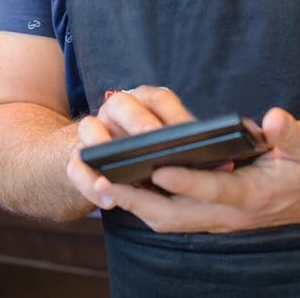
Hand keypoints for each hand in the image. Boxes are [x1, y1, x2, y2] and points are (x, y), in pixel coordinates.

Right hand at [66, 85, 193, 207]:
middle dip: (137, 120)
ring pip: (88, 127)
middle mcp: (116, 110)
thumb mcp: (168, 144)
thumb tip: (224, 165)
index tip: (190, 132)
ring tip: (118, 174)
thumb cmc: (150, 152)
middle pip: (120, 104)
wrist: (107, 160)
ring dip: (101, 147)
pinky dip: (88, 183)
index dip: (175, 115)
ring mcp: (94, 130)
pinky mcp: (78, 156)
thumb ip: (187, 148)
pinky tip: (108, 201)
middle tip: (152, 138)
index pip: (159, 99)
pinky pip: (75, 166)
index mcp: (144, 101)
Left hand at [70, 95, 299, 232]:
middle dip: (140, 200)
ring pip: (170, 221)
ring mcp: (220, 218)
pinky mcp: (213, 215)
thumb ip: (290, 132)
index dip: (187, 181)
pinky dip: (146, 206)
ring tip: (101, 186)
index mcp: (253, 194)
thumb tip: (272, 119)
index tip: (158, 168)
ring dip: (135, 206)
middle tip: (104, 182)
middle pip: (178, 215)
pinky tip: (123, 188)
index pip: (214, 190)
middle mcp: (231, 213)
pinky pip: (173, 217)